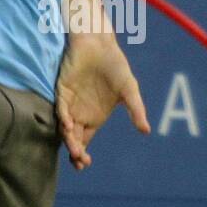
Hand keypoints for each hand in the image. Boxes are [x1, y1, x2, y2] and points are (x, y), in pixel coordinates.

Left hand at [55, 35, 149, 170]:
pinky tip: (69, 125)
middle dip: (74, 152)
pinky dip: (62, 118)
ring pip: (64, 127)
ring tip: (75, 149)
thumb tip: (146, 131)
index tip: (85, 164)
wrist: (101, 43)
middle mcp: (79, 113)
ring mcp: (69, 102)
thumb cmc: (115, 65)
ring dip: (68, 139)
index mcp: (93, 118)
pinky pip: (60, 108)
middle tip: (79, 160)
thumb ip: (136, 109)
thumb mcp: (129, 90)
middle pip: (72, 139)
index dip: (81, 155)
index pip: (83, 141)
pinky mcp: (62, 90)